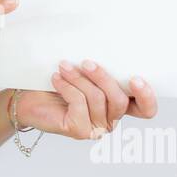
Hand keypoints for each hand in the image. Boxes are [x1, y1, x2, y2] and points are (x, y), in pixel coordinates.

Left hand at [11, 59, 157, 139]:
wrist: (29, 98)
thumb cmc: (59, 83)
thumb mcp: (85, 73)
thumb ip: (101, 69)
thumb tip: (111, 45)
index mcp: (118, 105)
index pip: (146, 109)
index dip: (147, 96)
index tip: (136, 78)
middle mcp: (110, 119)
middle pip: (119, 101)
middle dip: (103, 78)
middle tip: (87, 62)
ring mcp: (95, 127)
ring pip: (97, 99)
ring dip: (79, 79)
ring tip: (64, 66)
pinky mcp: (79, 130)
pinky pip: (79, 104)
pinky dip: (67, 87)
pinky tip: (56, 78)